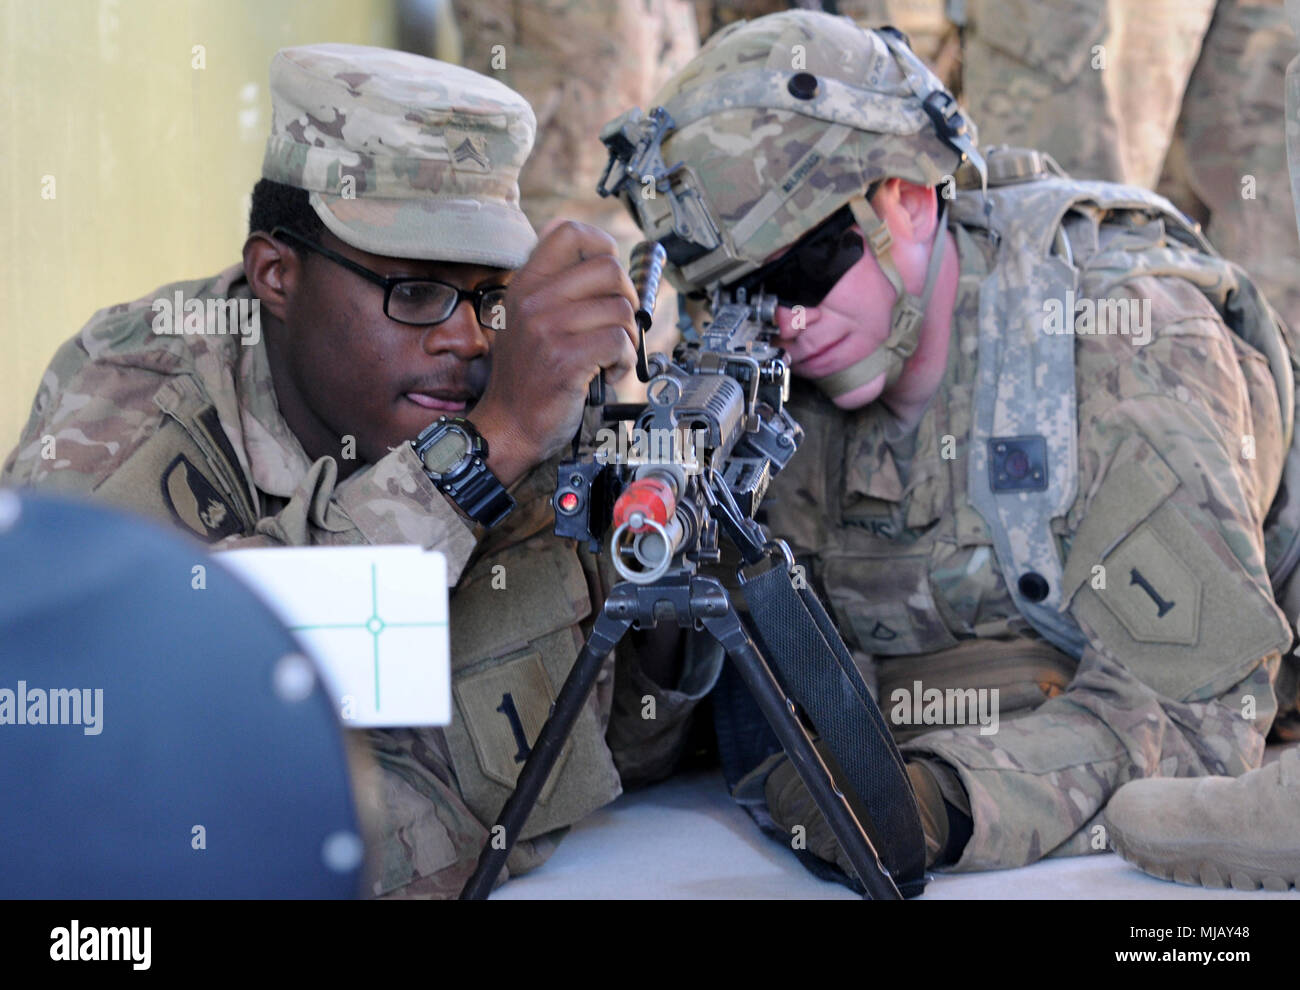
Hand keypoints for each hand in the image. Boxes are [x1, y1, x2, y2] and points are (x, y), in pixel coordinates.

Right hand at [470, 220, 638, 486]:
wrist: (508, 425)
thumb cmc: (528, 377)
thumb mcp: (529, 319)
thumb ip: (557, 289)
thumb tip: (608, 263)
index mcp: (526, 284)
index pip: (568, 232)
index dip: (601, 246)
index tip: (609, 275)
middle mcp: (533, 299)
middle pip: (608, 268)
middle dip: (626, 297)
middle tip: (617, 324)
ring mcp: (547, 328)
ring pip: (620, 308)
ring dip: (627, 337)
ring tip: (608, 356)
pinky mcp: (565, 358)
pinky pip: (618, 341)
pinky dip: (624, 361)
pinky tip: (608, 372)